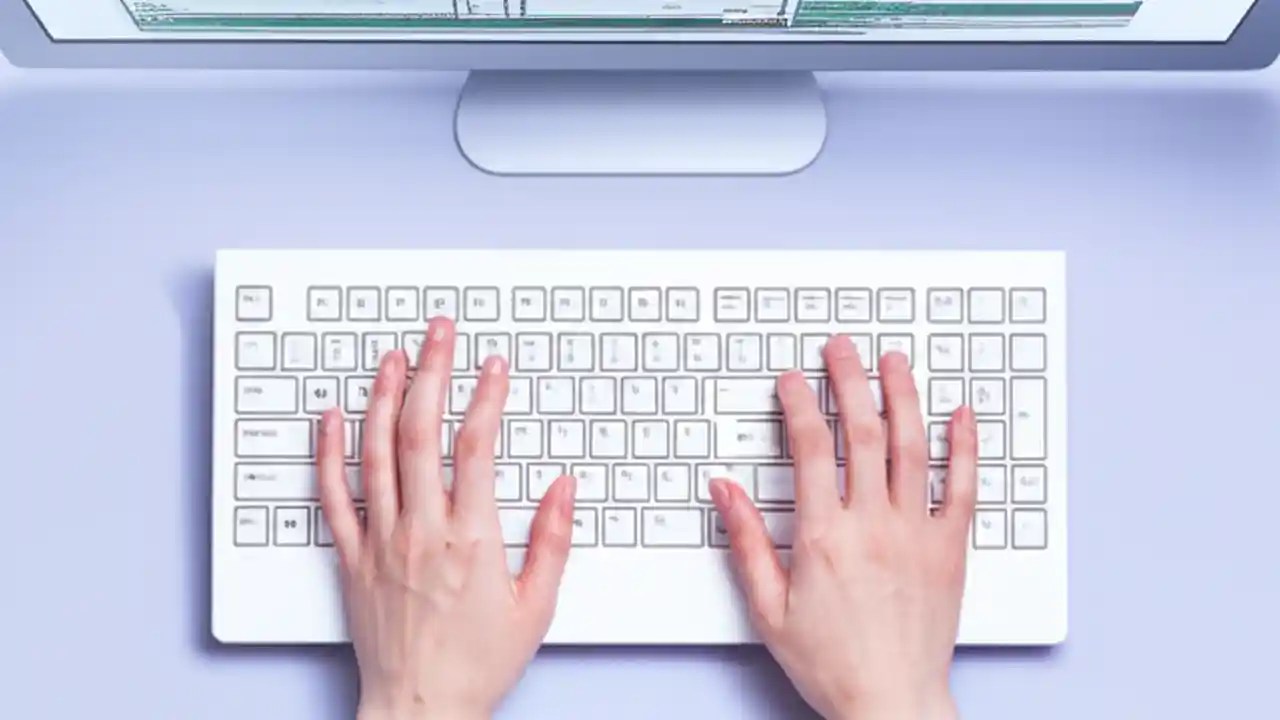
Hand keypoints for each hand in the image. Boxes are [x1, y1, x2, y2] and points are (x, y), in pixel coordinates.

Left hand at [317, 316, 577, 719]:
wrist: (420, 709)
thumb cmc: (477, 664)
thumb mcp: (536, 607)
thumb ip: (553, 541)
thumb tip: (564, 488)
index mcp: (472, 539)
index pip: (476, 447)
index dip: (485, 396)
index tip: (492, 366)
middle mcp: (422, 531)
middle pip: (422, 432)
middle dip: (433, 373)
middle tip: (440, 333)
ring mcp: (381, 542)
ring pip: (376, 453)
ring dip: (384, 397)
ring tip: (394, 357)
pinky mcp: (352, 559)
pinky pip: (334, 496)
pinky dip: (329, 452)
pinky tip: (333, 418)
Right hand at [709, 335, 976, 719]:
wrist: (892, 703)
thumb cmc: (832, 663)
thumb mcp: (768, 608)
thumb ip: (747, 542)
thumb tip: (726, 492)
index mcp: (824, 537)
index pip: (809, 449)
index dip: (798, 404)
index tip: (792, 380)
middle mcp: (872, 526)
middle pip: (861, 432)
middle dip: (849, 380)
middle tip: (842, 348)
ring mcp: (916, 533)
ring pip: (911, 447)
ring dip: (903, 396)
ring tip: (895, 361)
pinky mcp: (949, 548)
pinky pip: (962, 486)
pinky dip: (963, 446)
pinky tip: (960, 415)